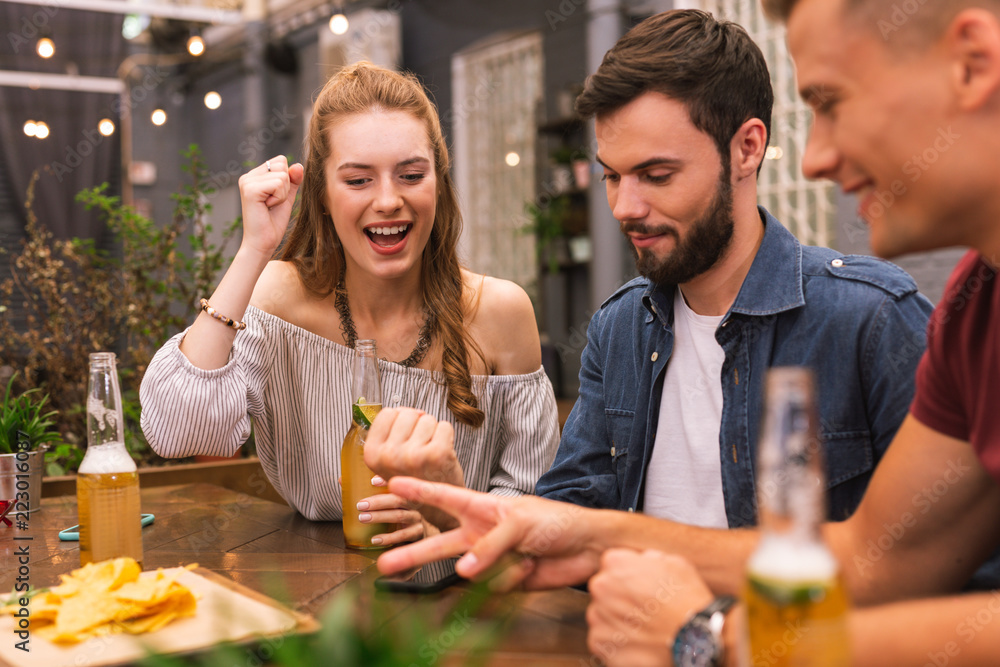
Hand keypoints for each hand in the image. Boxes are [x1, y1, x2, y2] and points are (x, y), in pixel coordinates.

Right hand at [237, 156, 303, 257]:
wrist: (262, 244)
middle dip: (285, 186)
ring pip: (283, 175)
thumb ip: (292, 181)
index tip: (275, 198)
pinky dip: (280, 198)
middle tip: (272, 203)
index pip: (281, 161)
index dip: (286, 180)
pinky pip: (279, 184)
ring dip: (283, 194)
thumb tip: (299, 165)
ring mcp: (247, 181)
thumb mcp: (286, 198)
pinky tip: (267, 207)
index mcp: (254, 176)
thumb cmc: (272, 224)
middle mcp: (248, 176)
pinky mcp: (250, 189)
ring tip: (269, 206)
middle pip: (282, 164)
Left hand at [356, 486, 426, 546]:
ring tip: (363, 518)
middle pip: (398, 499)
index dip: (386, 481)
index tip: (372, 482)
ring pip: (399, 516)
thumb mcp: (400, 502)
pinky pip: (403, 535)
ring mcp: (418, 519)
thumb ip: (384, 490)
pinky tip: (375, 539)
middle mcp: (416, 504)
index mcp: (410, 493)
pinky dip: (388, 537)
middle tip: (360, 505)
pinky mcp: (419, 534)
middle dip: (378, 501)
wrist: (429, 534)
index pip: (399, 484)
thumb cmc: (408, 514)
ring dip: (380, 516)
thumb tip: (367, 480)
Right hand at [365, 408, 463, 485]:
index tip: (403, 436)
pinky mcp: (438, 453)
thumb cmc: (412, 476)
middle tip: (418, 447)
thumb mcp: (385, 461)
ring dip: (431, 432)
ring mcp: (414, 455)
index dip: (399, 421)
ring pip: (427, 419)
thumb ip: (384, 434)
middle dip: (416, 424)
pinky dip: (446, 436)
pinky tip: (441, 453)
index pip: (387, 413)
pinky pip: (444, 426)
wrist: (436, 505)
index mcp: (372, 455)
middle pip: (408, 413)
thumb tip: (393, 410)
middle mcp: (390, 455)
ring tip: (428, 452)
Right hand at [375, 476, 600, 590]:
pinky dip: (514, 578)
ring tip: (524, 556)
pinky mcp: (504, 582)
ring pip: (470, 572)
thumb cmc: (557, 521)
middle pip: (440, 544)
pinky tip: (531, 566)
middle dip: (413, 554)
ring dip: (497, 567)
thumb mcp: (520, 522)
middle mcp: (481, 534)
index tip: (391, 483)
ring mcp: (491, 560)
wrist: (588, 549)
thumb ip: (489, 544)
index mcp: (483, 508)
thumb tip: (463, 570)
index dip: (418, 491)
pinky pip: (494, 587)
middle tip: (384, 565)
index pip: (444, 498)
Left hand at [587, 549, 713, 666]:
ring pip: (602, 615)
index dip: (628, 576)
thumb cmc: (687, 602)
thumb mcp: (676, 564)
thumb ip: (651, 558)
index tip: (640, 586)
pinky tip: (637, 642)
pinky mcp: (601, 643)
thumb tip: (645, 561)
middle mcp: (602, 587)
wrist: (694, 639)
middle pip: (604, 591)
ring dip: (617, 620)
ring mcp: (598, 617)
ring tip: (642, 627)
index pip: (612, 565)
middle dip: (619, 598)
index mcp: (616, 564)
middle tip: (644, 608)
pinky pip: (602, 640)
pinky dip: (616, 643)